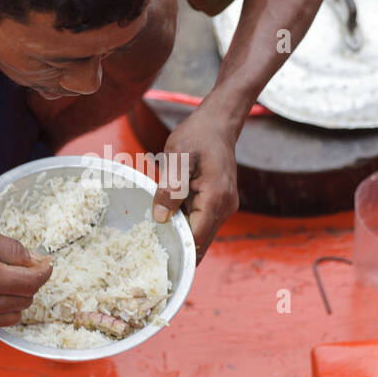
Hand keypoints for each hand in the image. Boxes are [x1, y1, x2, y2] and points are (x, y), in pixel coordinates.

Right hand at [0, 221, 52, 326]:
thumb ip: (9, 247)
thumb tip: (32, 259)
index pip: (30, 282)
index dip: (43, 272)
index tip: (46, 264)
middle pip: (25, 299)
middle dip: (29, 282)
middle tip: (23, 266)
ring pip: (14, 314)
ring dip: (17, 297)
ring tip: (6, 278)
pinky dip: (1, 308)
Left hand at [151, 109, 239, 261]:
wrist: (218, 124)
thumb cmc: (197, 135)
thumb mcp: (177, 156)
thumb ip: (170, 188)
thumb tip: (161, 218)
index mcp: (216, 197)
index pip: (197, 239)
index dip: (178, 248)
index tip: (156, 252)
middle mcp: (226, 207)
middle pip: (201, 242)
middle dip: (179, 246)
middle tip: (151, 249)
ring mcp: (225, 207)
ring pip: (202, 234)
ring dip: (182, 234)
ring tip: (157, 232)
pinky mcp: (220, 204)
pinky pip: (202, 222)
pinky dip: (187, 224)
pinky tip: (170, 217)